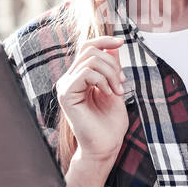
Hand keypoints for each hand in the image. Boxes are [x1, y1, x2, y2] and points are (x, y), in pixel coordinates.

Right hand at [54, 36, 126, 162]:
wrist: (105, 146)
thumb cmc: (110, 123)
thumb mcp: (115, 88)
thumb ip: (111, 67)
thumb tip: (113, 45)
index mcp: (79, 77)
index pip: (87, 47)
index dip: (103, 40)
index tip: (122, 41)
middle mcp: (69, 79)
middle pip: (90, 50)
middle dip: (112, 63)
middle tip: (122, 82)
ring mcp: (65, 86)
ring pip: (91, 60)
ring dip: (111, 73)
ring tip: (117, 91)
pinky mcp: (66, 94)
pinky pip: (86, 73)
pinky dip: (102, 80)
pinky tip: (108, 94)